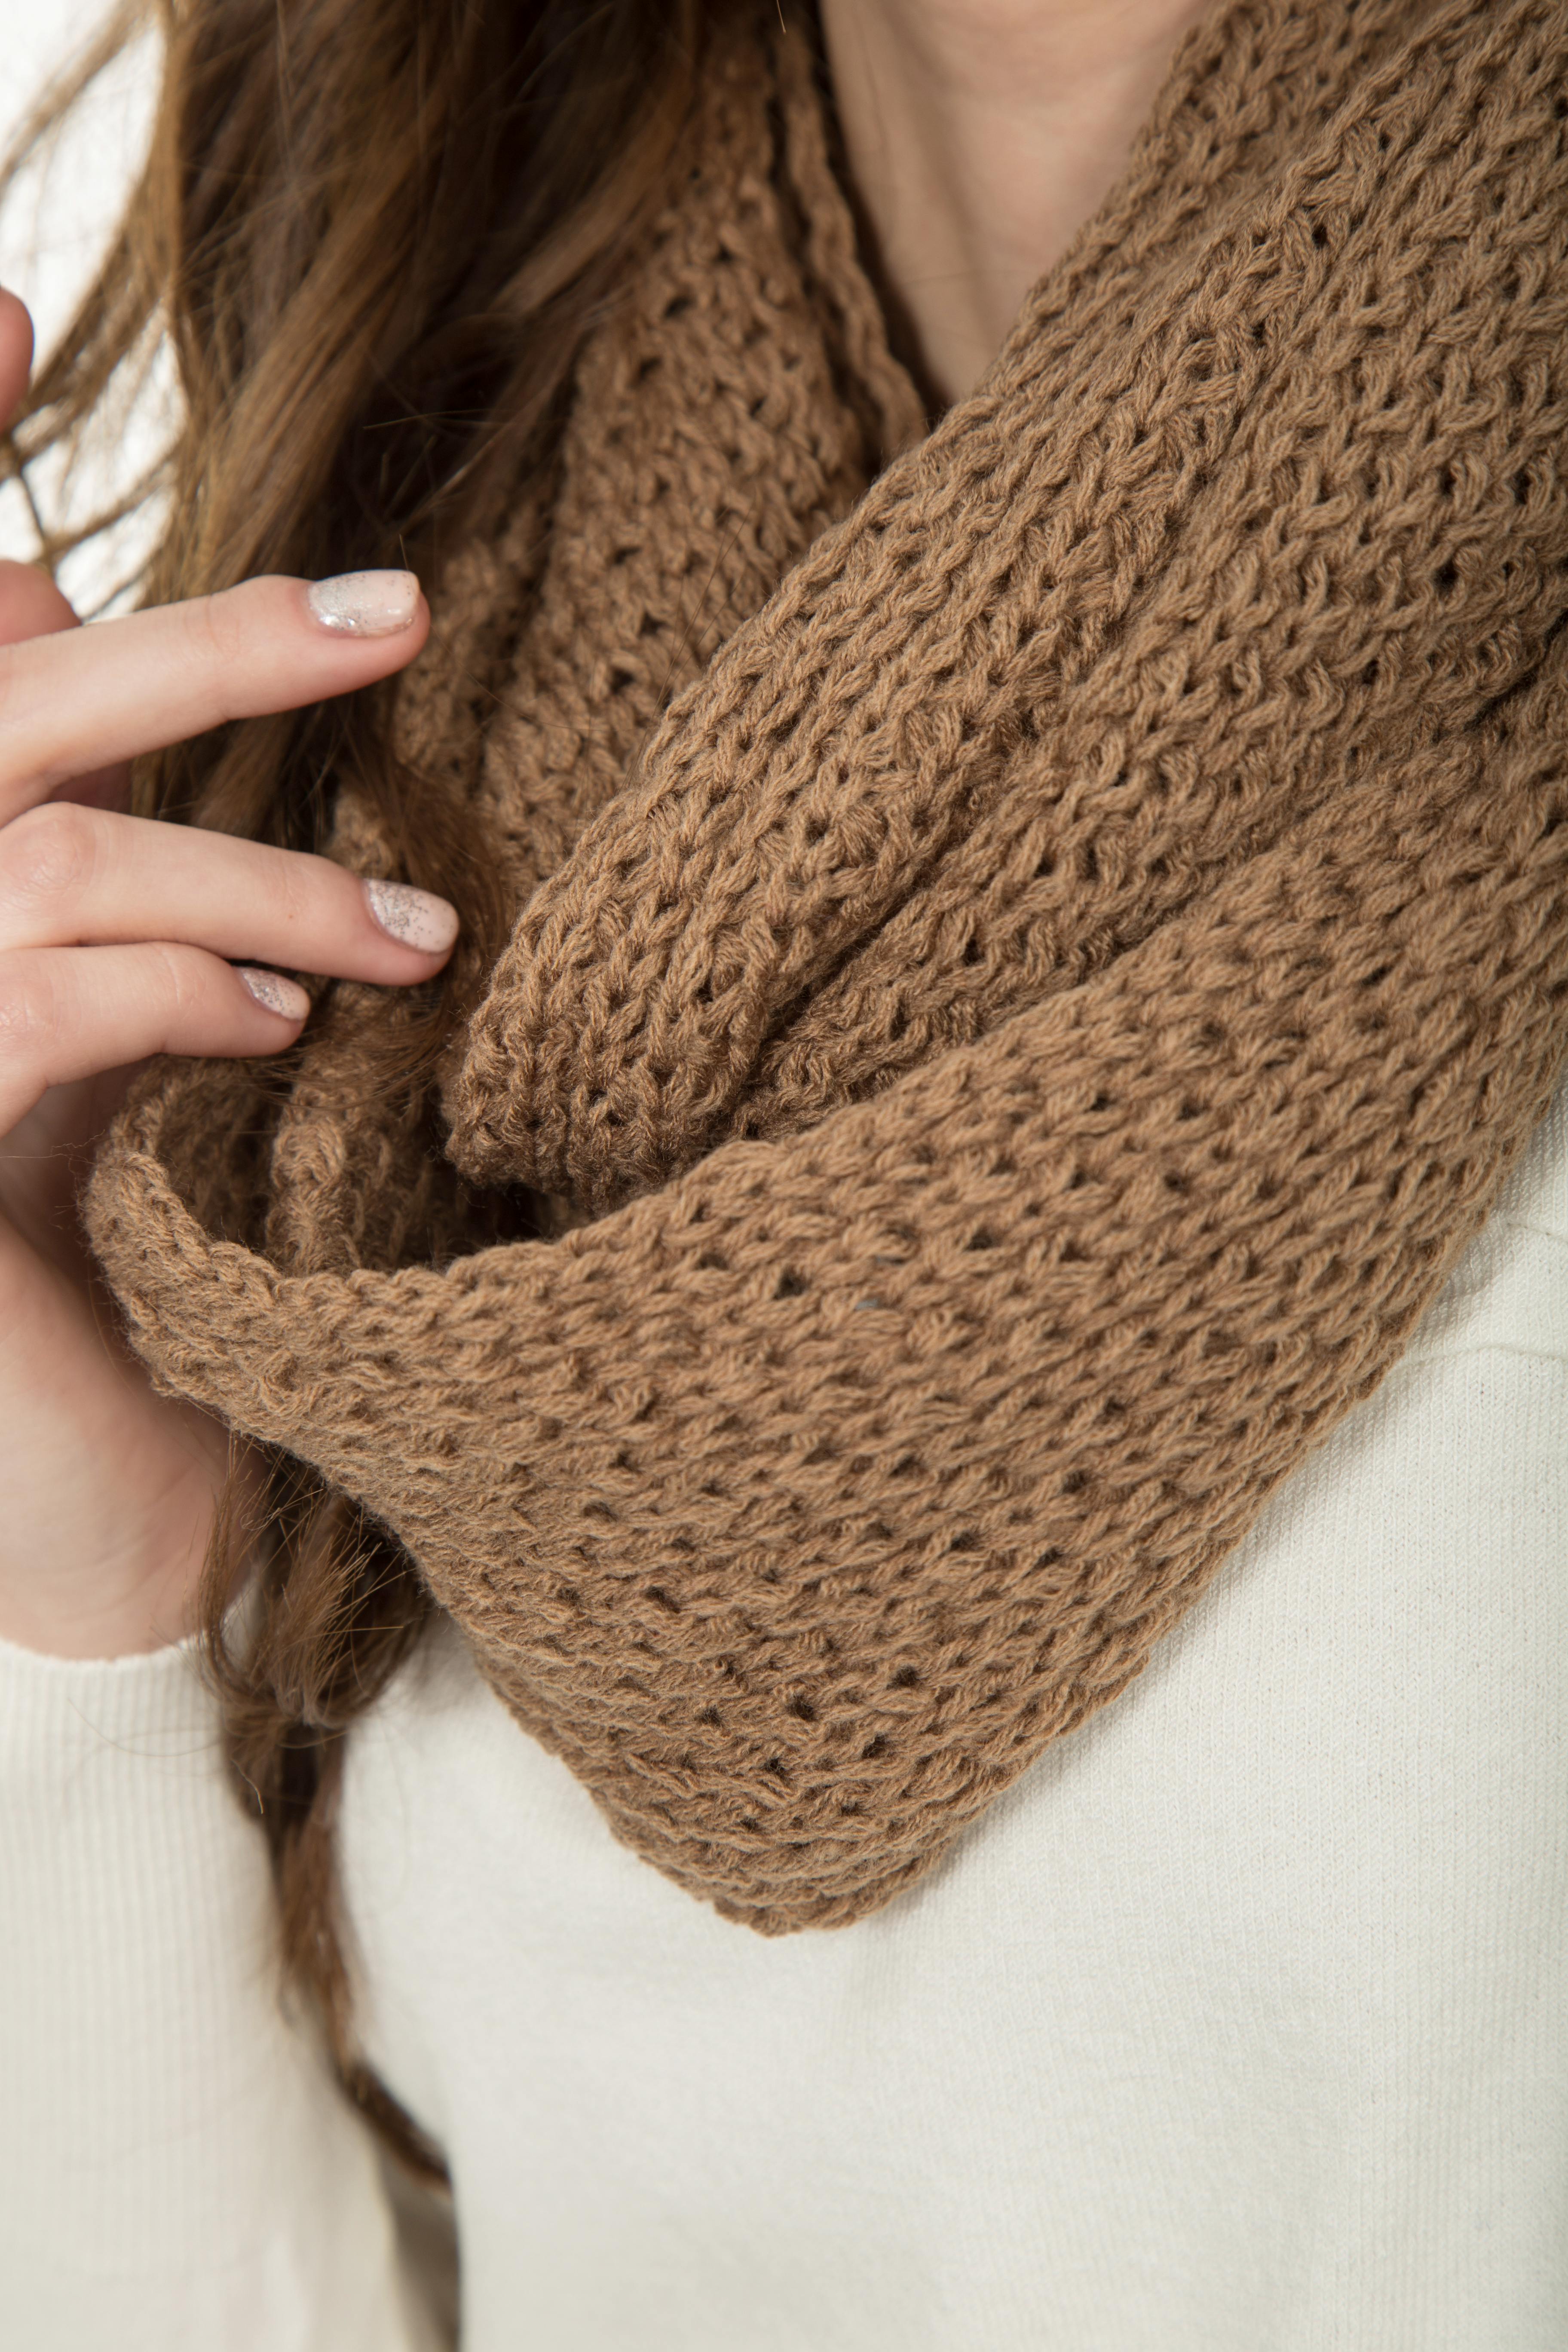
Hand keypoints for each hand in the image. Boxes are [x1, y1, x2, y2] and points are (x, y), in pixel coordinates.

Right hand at [0, 287, 455, 1659]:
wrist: (95, 1490)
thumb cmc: (143, 1254)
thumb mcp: (151, 1042)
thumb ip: (151, 881)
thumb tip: (229, 757)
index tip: (4, 301)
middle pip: (4, 711)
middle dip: (194, 644)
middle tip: (397, 608)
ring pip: (40, 859)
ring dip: (247, 872)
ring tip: (416, 931)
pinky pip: (29, 1010)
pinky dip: (174, 992)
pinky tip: (285, 1025)